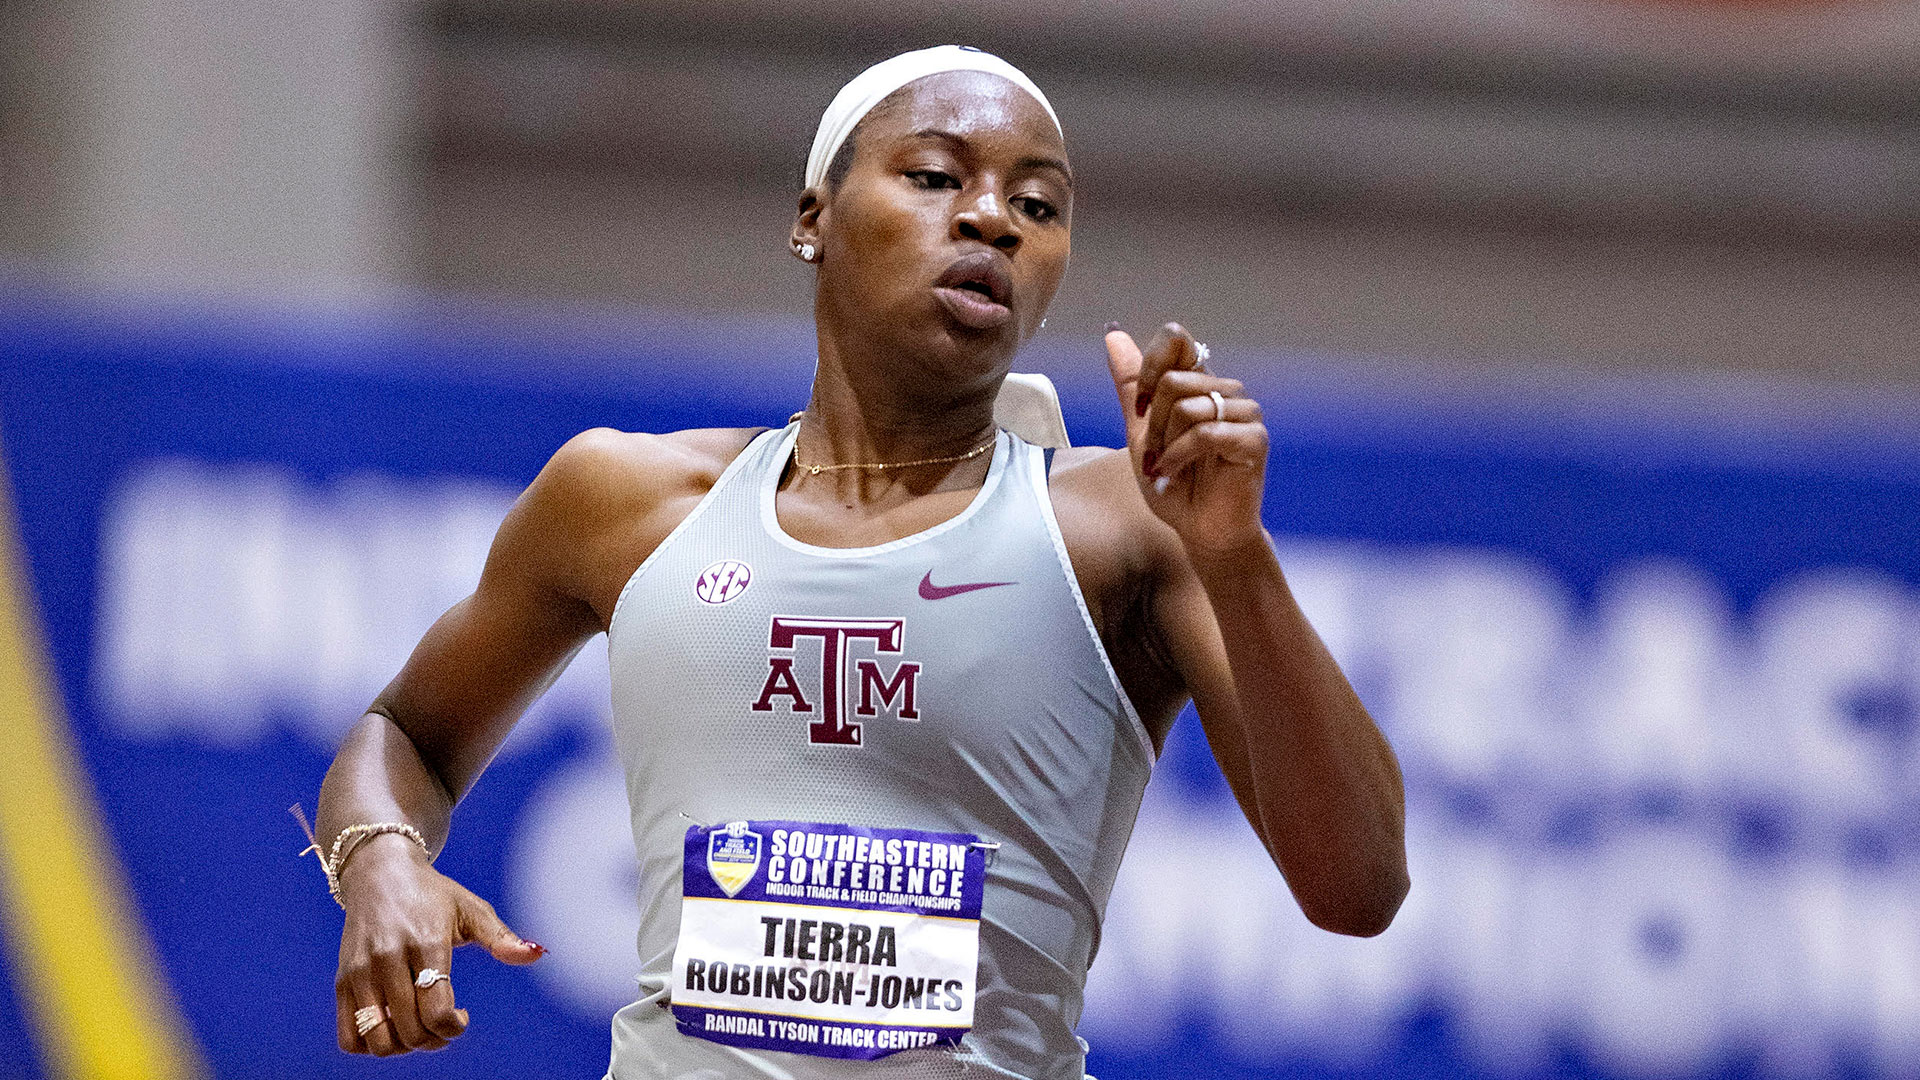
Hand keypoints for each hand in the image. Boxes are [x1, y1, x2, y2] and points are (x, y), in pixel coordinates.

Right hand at [333, 834, 543, 1055]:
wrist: (380, 872)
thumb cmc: (433, 894)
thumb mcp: (471, 909)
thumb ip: (502, 937)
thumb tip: (537, 954)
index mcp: (426, 943)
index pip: (436, 1011)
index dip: (454, 1027)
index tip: (463, 1015)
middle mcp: (388, 959)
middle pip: (411, 1031)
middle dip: (435, 1039)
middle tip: (445, 1023)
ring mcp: (360, 973)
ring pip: (378, 1041)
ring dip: (404, 1047)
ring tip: (419, 1027)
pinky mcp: (341, 981)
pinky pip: (350, 1038)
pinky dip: (372, 1045)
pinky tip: (393, 1026)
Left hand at [1104, 322, 1269, 556]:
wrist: (1198, 530)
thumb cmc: (1174, 483)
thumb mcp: (1141, 432)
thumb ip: (1131, 386)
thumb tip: (1112, 335)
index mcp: (1199, 383)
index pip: (1177, 339)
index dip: (1150, 367)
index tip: (1140, 408)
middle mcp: (1225, 391)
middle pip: (1174, 380)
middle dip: (1154, 425)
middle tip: (1155, 457)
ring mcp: (1244, 413)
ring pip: (1188, 407)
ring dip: (1166, 444)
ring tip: (1165, 469)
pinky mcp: (1254, 439)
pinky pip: (1206, 433)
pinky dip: (1180, 456)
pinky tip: (1172, 474)